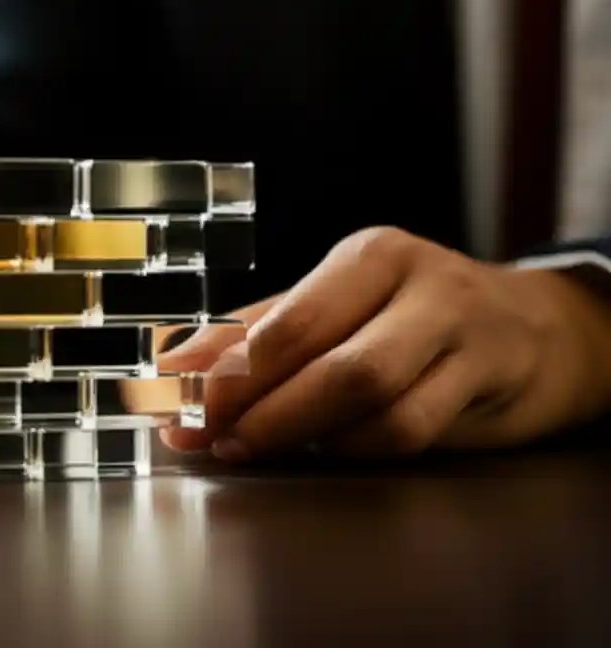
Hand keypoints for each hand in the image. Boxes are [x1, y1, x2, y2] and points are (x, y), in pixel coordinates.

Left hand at [158, 227, 610, 461]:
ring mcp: (460, 329)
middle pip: (319, 353)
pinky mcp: (490, 377)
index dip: (218, 367)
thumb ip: (259, 335)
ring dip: (294, 430)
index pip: (280, 318)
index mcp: (367, 256)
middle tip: (202, 436)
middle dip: (249, 403)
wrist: (537, 330)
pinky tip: (324, 450)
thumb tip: (171, 367)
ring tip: (245, 447)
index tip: (169, 400)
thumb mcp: (340, 308)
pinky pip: (409, 427)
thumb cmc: (411, 318)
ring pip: (365, 391)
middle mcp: (416, 280)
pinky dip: (354, 446)